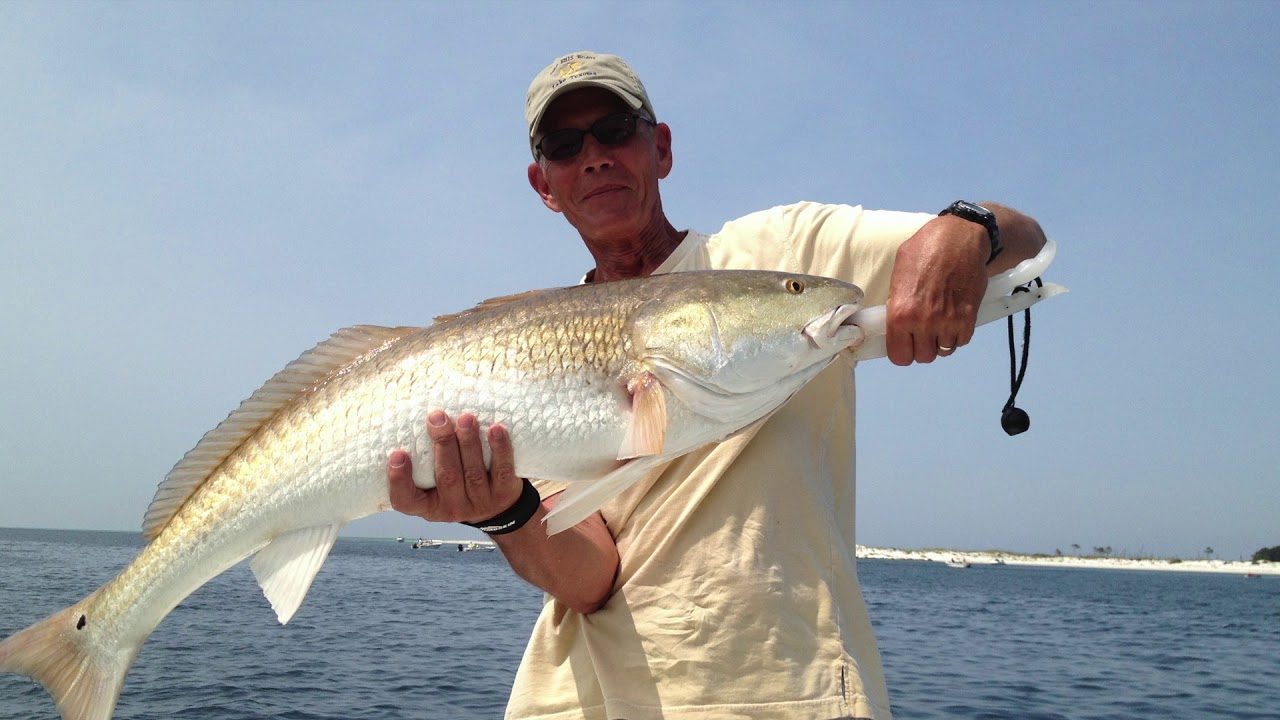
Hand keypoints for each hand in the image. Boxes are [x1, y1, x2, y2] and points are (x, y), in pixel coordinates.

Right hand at [387, 410, 522, 523]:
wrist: (498, 507)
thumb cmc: (457, 483)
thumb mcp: (433, 482)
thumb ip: (423, 461)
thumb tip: (418, 417)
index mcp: (428, 506)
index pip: (405, 500)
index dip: (399, 479)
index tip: (397, 453)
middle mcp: (452, 508)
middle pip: (447, 478)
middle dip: (443, 444)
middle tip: (437, 418)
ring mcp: (480, 503)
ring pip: (473, 473)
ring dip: (468, 443)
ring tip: (466, 418)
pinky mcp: (504, 494)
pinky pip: (502, 471)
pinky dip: (500, 449)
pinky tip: (495, 430)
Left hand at [885, 216, 988, 364]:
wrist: (961, 239)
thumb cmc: (927, 250)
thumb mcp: (899, 273)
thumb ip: (895, 302)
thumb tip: (890, 321)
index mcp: (900, 312)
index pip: (899, 356)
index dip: (902, 352)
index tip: (905, 345)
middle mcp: (923, 322)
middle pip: (923, 357)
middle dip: (922, 346)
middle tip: (923, 332)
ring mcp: (948, 322)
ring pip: (943, 351)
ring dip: (941, 340)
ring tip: (939, 322)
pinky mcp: (968, 319)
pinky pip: (961, 341)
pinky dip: (958, 334)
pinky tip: (953, 318)